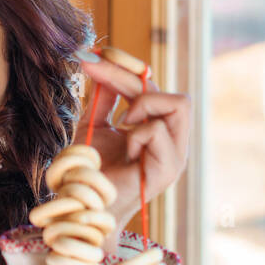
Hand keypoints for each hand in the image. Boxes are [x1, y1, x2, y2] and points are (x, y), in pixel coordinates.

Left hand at [72, 48, 192, 232]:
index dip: (126, 67)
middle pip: (167, 90)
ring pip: (179, 104)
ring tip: (121, 123)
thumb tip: (102, 67)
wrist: (85, 207)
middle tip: (95, 71)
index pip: (153, 88)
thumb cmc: (90, 172)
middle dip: (128, 76)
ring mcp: (176, 155)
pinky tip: (125, 148)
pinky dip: (137, 133)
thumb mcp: (94, 126)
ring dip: (143, 106)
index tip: (94, 56)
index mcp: (157, 130)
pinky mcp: (169, 169)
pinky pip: (159, 130)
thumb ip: (103, 99)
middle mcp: (172, 141)